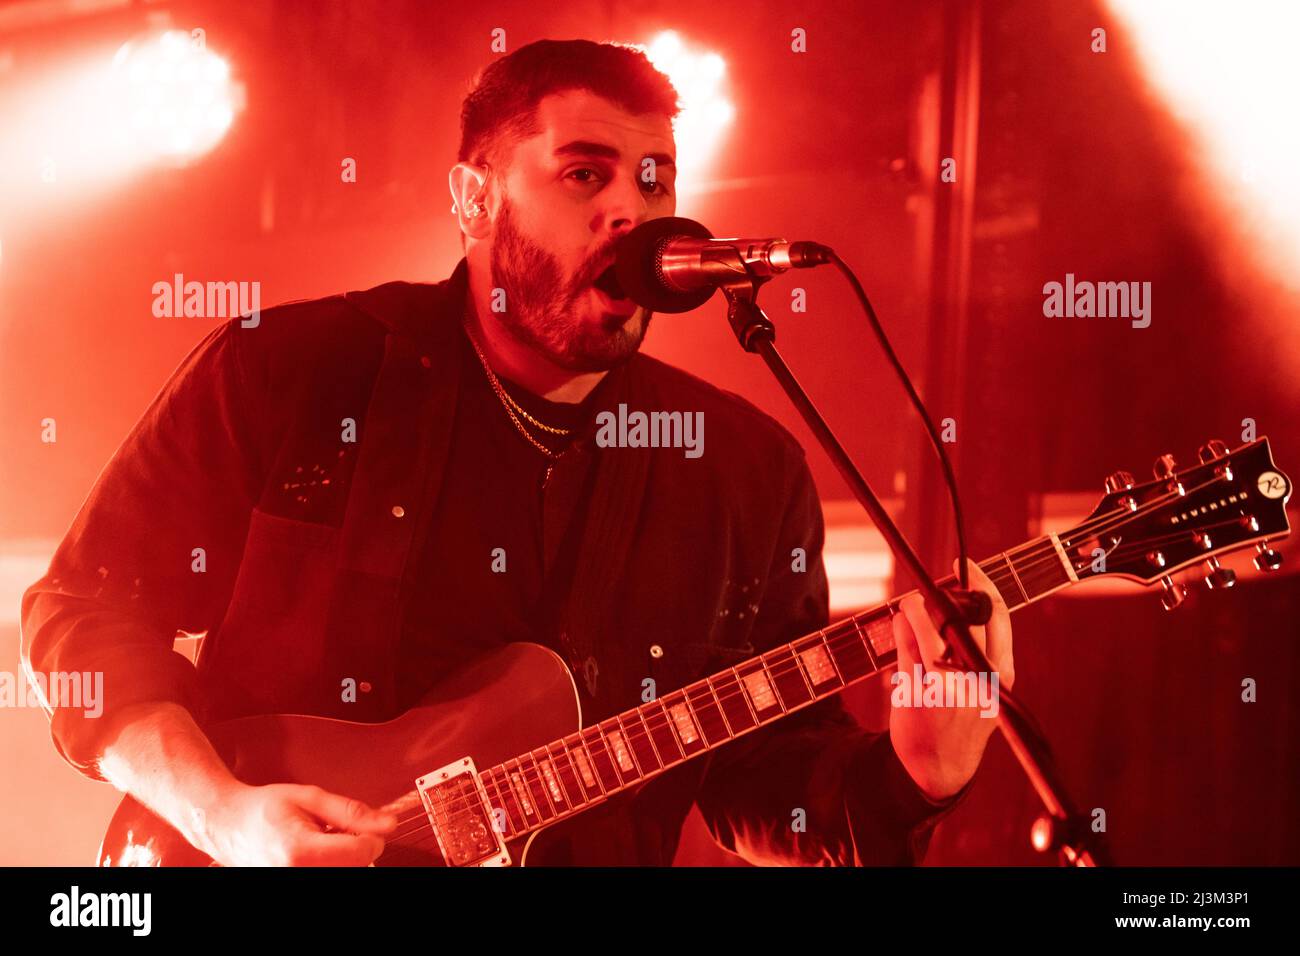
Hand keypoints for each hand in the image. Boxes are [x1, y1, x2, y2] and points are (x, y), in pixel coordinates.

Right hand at [195, 783, 398, 865]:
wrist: (227, 824)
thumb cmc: (262, 808)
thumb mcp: (310, 798)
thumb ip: (351, 812)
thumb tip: (387, 823)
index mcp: (301, 852)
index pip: (361, 853)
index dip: (371, 836)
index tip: (365, 824)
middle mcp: (297, 875)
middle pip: (355, 867)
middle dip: (357, 846)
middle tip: (337, 828)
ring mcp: (293, 883)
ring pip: (343, 872)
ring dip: (344, 857)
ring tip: (322, 838)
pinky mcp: (294, 885)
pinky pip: (328, 875)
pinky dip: (330, 863)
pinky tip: (317, 851)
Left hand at [889, 558, 1014, 800]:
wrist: (939, 768)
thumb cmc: (964, 721)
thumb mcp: (989, 690)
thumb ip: (986, 652)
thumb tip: (965, 602)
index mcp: (1003, 675)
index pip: (998, 616)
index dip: (982, 583)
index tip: (966, 565)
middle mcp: (978, 679)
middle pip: (962, 617)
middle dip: (944, 596)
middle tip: (932, 588)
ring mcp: (947, 685)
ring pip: (930, 627)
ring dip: (917, 608)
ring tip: (912, 605)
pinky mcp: (917, 692)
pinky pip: (906, 646)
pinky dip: (902, 627)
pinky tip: (900, 622)